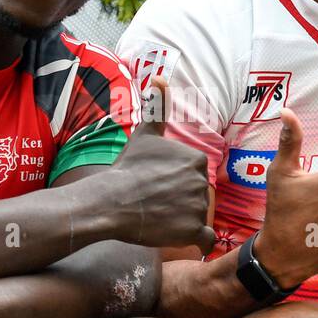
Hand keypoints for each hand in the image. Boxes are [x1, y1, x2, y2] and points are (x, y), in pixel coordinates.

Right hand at [100, 77, 214, 252]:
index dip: (175, 182)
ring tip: (158, 216)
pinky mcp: (192, 230)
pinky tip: (184, 237)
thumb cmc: (127, 168)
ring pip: (197, 216)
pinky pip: (206, 239)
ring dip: (182, 219)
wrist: (111, 200)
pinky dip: (199, 241)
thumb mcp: (144, 134)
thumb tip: (160, 77)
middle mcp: (202, 181)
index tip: (157, 184)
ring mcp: (198, 206)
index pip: (193, 175)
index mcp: (196, 158)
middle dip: (179, 201)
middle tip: (155, 201)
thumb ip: (157, 108)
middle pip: (196, 196)